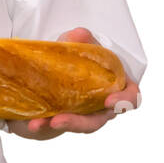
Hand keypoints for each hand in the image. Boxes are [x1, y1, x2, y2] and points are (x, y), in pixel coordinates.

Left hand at [4, 26, 140, 140]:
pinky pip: (55, 127)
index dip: (125, 100)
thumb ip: (78, 41)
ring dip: (63, 125)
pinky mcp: (62, 123)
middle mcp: (101, 105)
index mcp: (113, 85)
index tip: (109, 101)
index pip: (130, 96)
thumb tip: (80, 35)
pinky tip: (32, 123)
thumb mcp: (72, 47)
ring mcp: (83, 116)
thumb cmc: (70, 61)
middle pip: (100, 119)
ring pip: (79, 126)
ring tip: (47, 122)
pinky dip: (43, 126)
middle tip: (62, 119)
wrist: (45, 75)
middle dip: (81, 122)